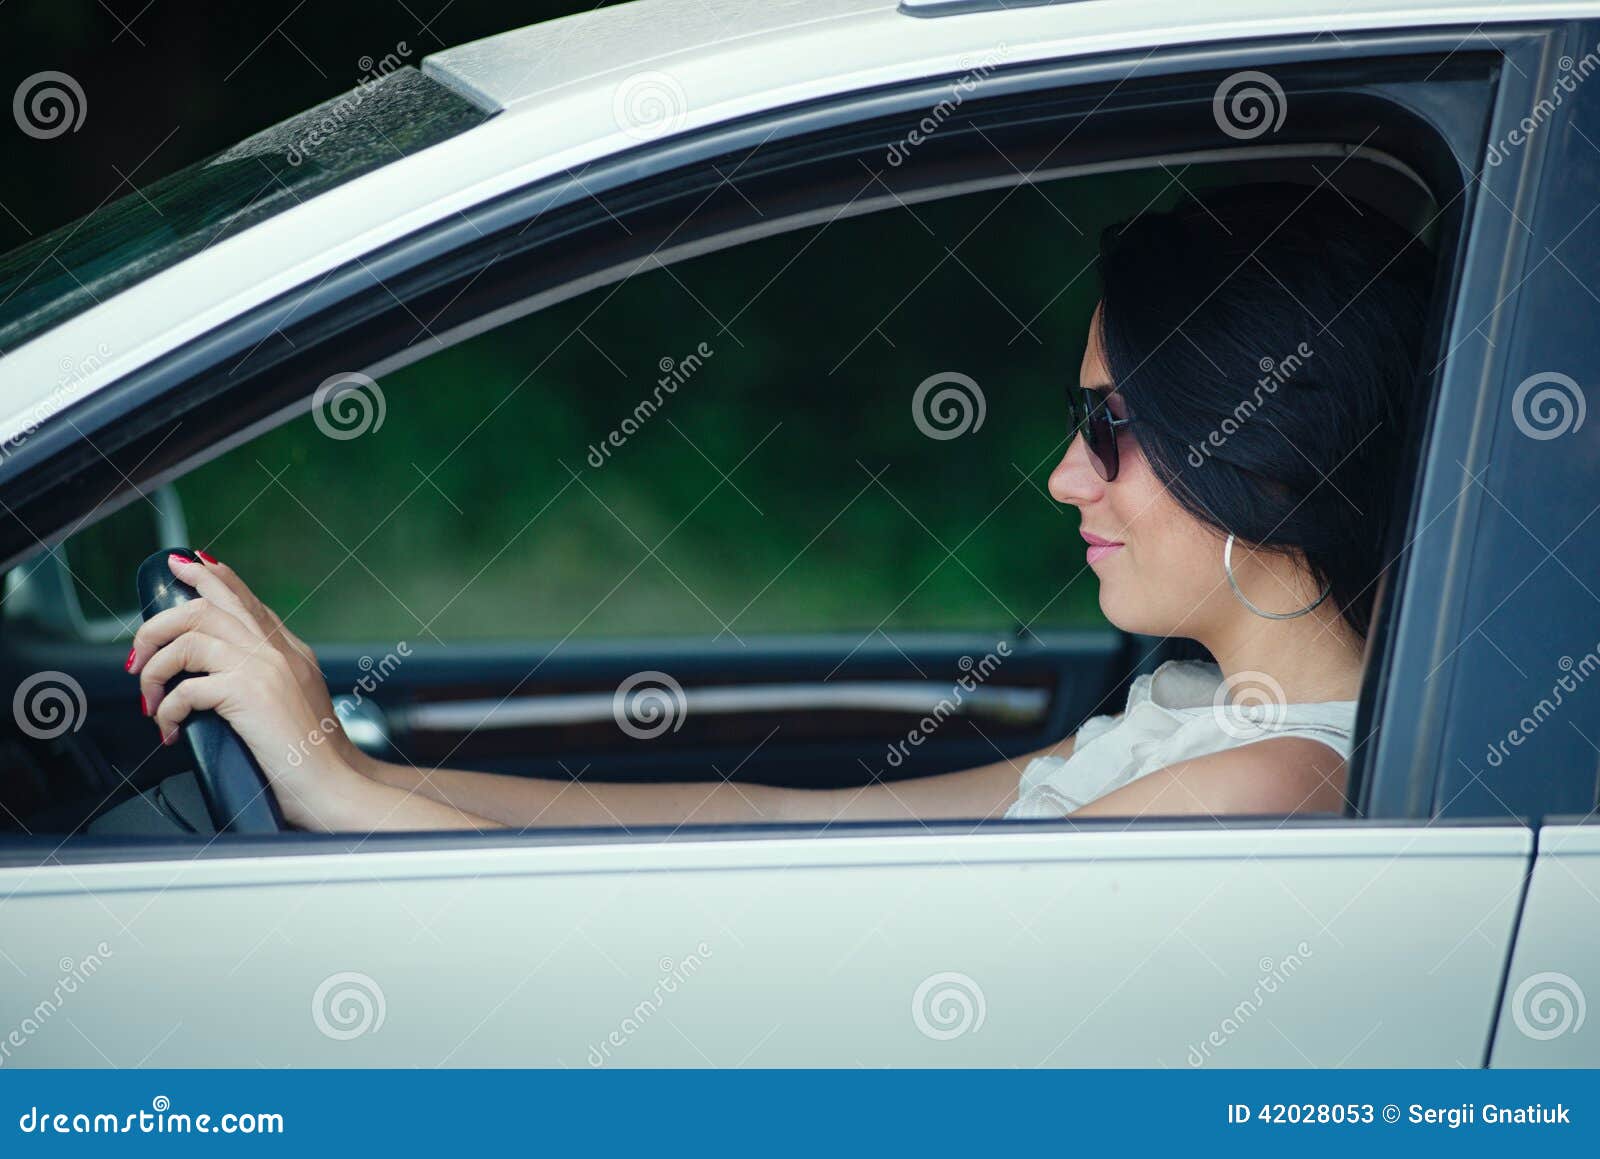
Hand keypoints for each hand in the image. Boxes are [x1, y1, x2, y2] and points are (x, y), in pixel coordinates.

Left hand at [128, 552, 366, 829]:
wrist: (335, 784)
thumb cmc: (314, 760)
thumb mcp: (294, 709)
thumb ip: (269, 684)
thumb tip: (223, 683)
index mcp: (290, 652)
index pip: (246, 601)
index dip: (213, 579)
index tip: (185, 566)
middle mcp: (278, 651)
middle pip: (209, 605)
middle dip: (161, 621)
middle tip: (139, 652)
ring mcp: (264, 668)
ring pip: (189, 635)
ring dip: (156, 666)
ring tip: (149, 697)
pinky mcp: (247, 693)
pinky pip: (186, 687)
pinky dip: (167, 710)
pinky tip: (169, 730)